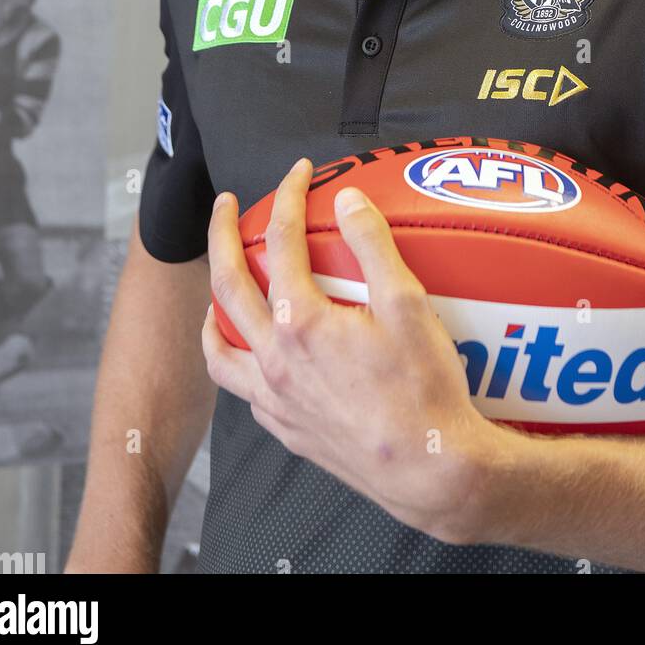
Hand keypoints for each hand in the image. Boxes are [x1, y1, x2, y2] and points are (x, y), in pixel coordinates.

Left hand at [202, 157, 500, 543]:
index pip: (281, 243)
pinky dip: (238, 360)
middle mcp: (276, 362)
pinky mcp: (287, 430)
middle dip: (220, 236)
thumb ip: (373, 246)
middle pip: (227, 286)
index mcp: (302, 325)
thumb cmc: (426, 392)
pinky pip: (243, 389)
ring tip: (219, 290)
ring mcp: (276, 400)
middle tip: (226, 207)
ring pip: (219, 349)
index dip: (287, 197)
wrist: (431, 471)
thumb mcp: (410, 306)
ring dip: (212, 309)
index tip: (300, 173)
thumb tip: (347, 201)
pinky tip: (257, 353)